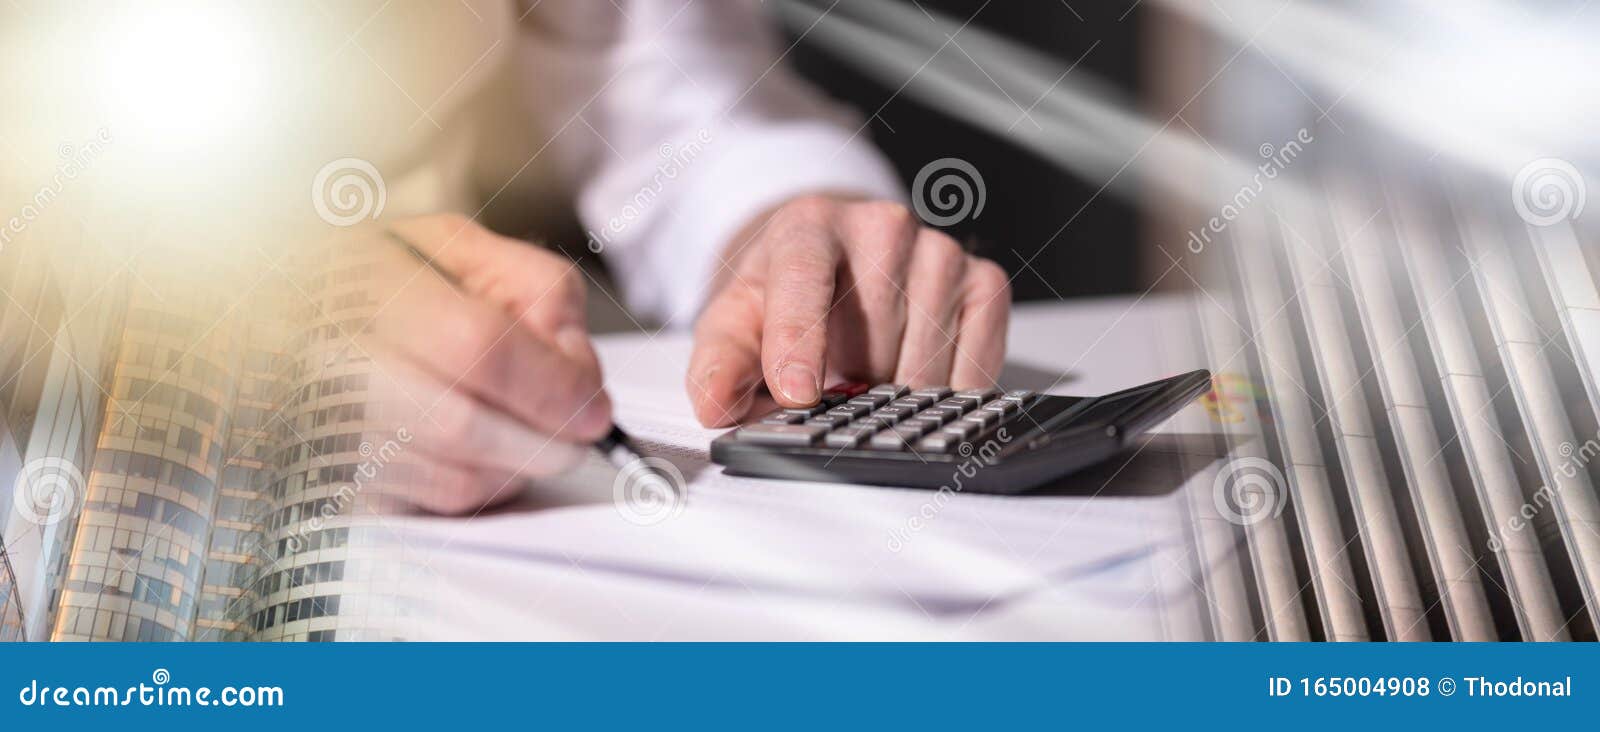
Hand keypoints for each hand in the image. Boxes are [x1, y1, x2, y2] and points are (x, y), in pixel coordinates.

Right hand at [351, 214, 610, 513]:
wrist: (298, 308)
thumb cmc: (388, 279)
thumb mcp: (473, 248)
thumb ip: (541, 293)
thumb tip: (579, 374)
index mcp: (367, 279)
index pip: (479, 348)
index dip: (551, 386)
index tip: (594, 405)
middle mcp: (330, 355)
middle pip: (462, 427)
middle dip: (544, 439)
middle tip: (580, 432)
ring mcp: (324, 423)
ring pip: (449, 479)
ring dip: (517, 468)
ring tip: (527, 431)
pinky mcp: (336, 478)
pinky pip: (429, 507)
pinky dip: (478, 487)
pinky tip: (482, 452)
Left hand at [687, 194, 1010, 426]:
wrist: (839, 267)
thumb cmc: (784, 297)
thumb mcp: (735, 325)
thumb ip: (718, 366)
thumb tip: (714, 406)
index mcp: (808, 226)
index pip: (804, 277)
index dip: (799, 339)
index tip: (796, 394)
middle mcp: (881, 226)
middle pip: (871, 337)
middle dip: (850, 384)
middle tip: (835, 386)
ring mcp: (940, 250)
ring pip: (924, 359)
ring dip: (895, 390)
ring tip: (870, 372)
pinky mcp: (985, 281)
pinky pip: (975, 363)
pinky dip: (945, 392)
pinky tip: (915, 378)